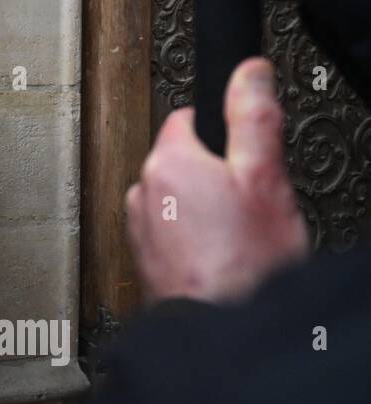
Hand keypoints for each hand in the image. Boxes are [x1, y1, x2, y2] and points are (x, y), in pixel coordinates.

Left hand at [125, 58, 307, 305]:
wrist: (225, 332)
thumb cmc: (243, 263)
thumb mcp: (264, 177)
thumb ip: (254, 117)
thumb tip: (248, 71)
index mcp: (166, 161)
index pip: (185, 117)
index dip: (222, 130)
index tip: (242, 150)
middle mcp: (141, 191)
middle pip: (182, 161)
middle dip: (215, 174)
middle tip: (248, 202)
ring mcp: (139, 228)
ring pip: (177, 200)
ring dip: (203, 210)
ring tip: (235, 236)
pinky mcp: (144, 261)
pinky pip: (171, 234)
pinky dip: (193, 241)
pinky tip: (219, 258)